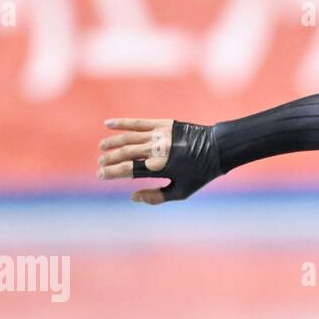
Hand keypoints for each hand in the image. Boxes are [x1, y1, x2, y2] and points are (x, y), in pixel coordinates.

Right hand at [97, 118, 221, 203]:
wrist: (218, 148)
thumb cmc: (200, 174)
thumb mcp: (181, 192)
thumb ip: (156, 196)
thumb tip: (132, 196)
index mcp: (161, 168)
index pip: (129, 170)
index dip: (112, 172)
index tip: (101, 175)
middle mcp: (157, 150)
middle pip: (125, 153)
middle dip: (109, 159)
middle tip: (100, 164)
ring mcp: (159, 135)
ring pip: (128, 137)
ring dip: (112, 142)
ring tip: (102, 147)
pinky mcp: (163, 123)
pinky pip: (138, 122)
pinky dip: (121, 123)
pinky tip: (108, 124)